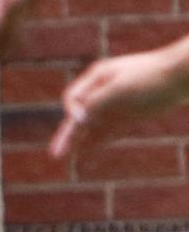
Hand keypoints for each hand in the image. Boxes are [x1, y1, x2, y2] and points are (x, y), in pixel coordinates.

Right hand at [50, 46, 188, 159]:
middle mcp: (104, 92)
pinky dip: (97, 141)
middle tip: (55, 154)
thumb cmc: (152, 76)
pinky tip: (86, 150)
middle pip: (80, 116)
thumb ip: (96, 103)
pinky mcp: (131, 116)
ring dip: (79, 141)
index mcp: (97, 78)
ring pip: (93, 127)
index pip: (73, 99)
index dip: (73, 112)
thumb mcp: (120, 88)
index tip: (82, 121)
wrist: (183, 75)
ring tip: (65, 156)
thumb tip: (78, 120)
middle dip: (67, 135)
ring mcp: (118, 105)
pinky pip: (109, 131)